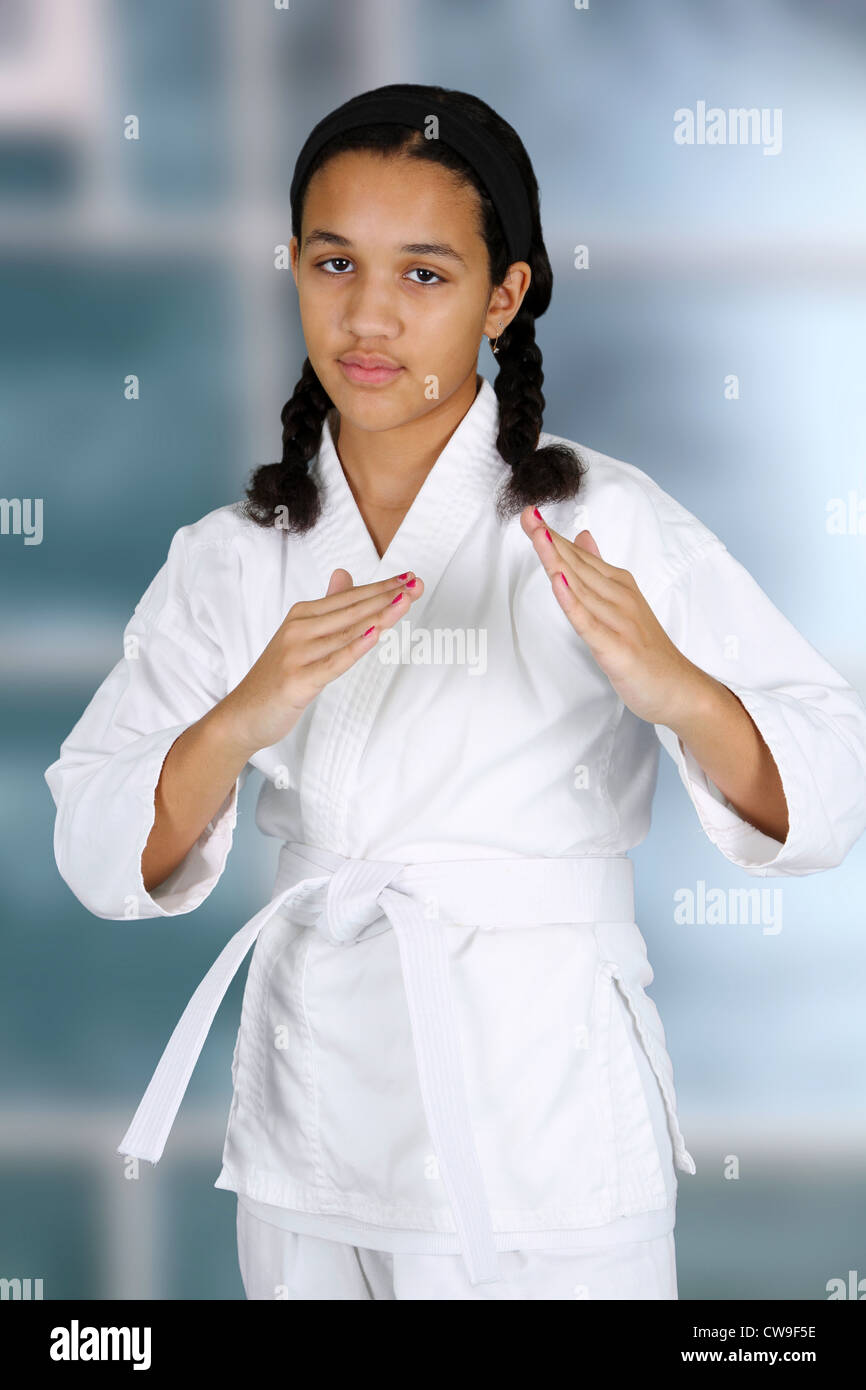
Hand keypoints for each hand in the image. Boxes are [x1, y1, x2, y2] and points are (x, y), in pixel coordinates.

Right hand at [215, 568, 423, 755]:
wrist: (243, 715)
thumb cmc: (277, 677)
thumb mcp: (302, 637)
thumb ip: (326, 608)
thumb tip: (344, 575)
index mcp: (302, 615)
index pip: (349, 597)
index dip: (381, 587)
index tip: (409, 577)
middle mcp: (298, 629)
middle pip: (351, 610)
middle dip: (387, 596)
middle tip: (416, 584)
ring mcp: (297, 654)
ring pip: (347, 633)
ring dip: (379, 616)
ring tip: (405, 601)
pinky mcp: (298, 681)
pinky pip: (334, 663)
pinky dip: (355, 648)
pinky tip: (376, 634)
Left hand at [521, 506, 704, 726]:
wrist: (679, 688)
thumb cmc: (646, 648)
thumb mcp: (621, 601)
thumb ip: (599, 570)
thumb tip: (582, 536)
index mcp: (619, 585)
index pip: (579, 555)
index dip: (552, 535)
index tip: (530, 513)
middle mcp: (619, 597)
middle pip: (577, 565)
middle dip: (549, 540)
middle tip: (527, 515)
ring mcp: (619, 622)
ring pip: (580, 587)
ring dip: (557, 560)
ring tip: (538, 535)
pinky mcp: (616, 648)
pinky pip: (589, 622)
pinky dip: (573, 602)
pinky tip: (559, 582)